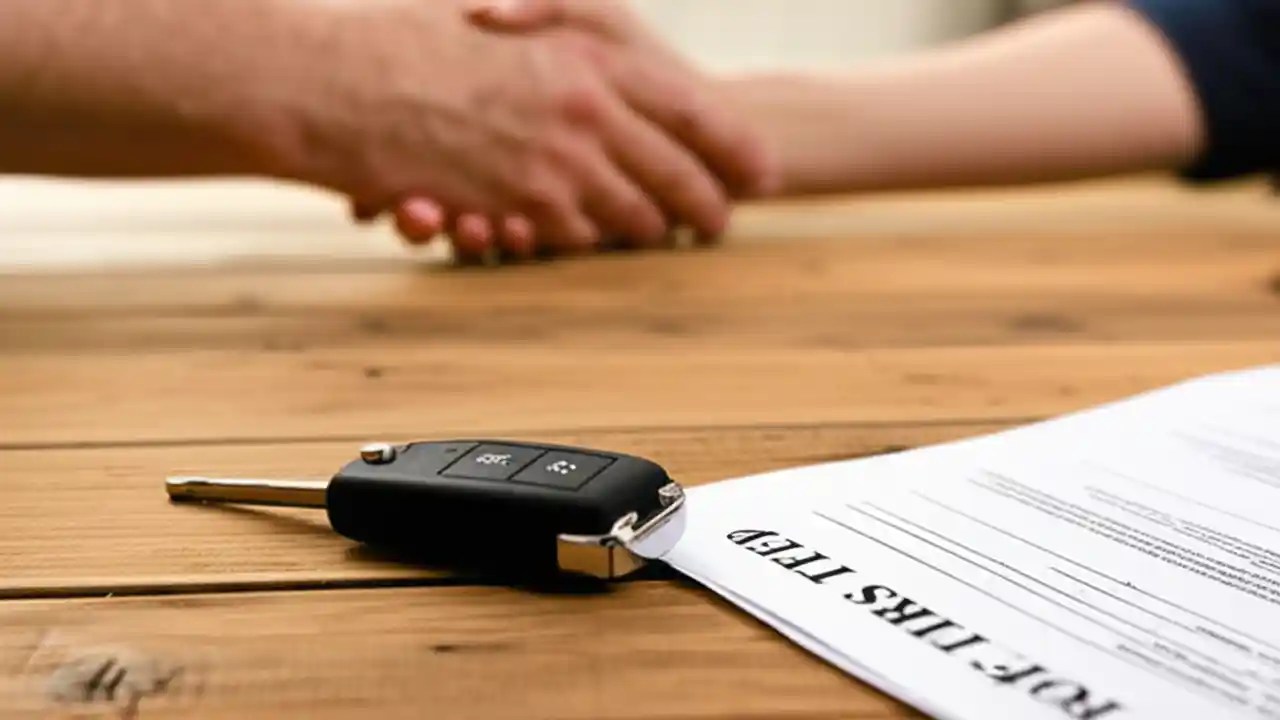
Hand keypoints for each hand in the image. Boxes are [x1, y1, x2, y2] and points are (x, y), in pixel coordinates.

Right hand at [366, 0, 778, 261]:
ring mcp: (556, 164)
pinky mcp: (520, 208)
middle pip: (680, 177)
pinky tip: (580, 230)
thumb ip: (569, 31)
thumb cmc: (411, 37)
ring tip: (658, 233)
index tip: (761, 173)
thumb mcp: (509, 11)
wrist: (334, 83)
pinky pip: (575, 239)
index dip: (737, 148)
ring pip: (633, 218)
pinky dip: (583, 238)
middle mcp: (588, 110)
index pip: (697, 110)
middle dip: (707, 206)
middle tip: (717, 224)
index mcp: (593, 54)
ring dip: (648, 229)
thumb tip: (607, 62)